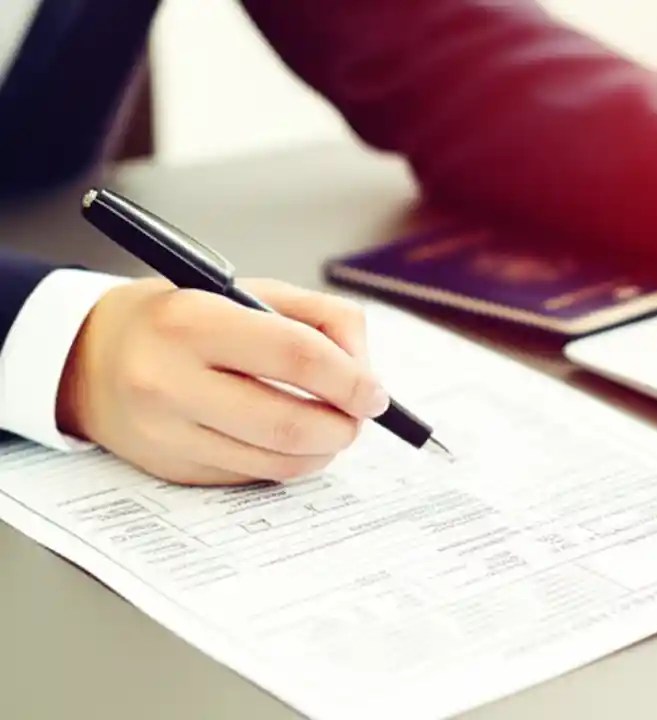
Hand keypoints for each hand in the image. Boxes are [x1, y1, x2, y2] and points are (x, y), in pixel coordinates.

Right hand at [56, 279, 388, 485]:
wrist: (89, 357)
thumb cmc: (183, 318)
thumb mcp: (247, 291)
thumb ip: (321, 318)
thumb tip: (366, 372)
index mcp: (191, 320)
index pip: (296, 355)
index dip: (350, 378)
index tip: (376, 392)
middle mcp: (169, 380)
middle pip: (289, 422)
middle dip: (344, 425)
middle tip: (361, 416)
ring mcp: (166, 433)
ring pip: (276, 461)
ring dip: (323, 450)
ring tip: (331, 427)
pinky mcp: (170, 468)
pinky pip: (252, 476)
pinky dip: (286, 461)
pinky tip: (287, 439)